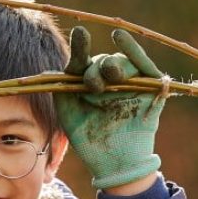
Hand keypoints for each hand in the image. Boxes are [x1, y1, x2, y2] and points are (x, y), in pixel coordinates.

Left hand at [55, 26, 169, 187]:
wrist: (113, 165)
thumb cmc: (89, 141)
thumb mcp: (69, 115)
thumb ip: (62, 91)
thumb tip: (48, 72)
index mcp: (89, 85)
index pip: (83, 63)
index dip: (81, 49)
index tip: (81, 33)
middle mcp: (109, 81)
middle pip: (103, 62)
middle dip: (97, 69)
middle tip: (92, 85)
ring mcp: (130, 86)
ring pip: (124, 63)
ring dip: (115, 64)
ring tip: (111, 73)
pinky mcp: (149, 92)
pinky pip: (146, 68)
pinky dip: (136, 52)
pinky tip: (123, 40)